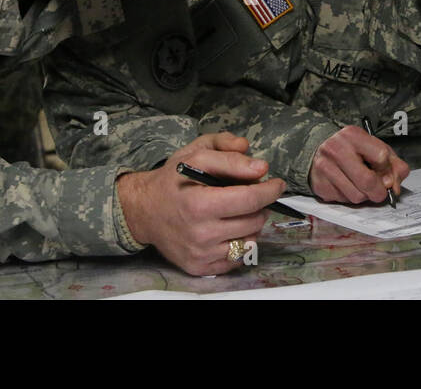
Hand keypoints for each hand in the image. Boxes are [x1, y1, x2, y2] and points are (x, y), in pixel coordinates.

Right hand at [116, 132, 285, 275]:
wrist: (144, 210)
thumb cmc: (172, 179)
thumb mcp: (197, 153)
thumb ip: (229, 154)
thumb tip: (260, 167)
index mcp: (199, 204)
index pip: (250, 200)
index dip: (269, 190)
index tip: (277, 183)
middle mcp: (200, 234)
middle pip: (254, 221)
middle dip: (259, 205)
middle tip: (250, 195)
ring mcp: (201, 254)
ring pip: (250, 241)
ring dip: (252, 224)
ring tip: (239, 212)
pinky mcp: (200, 268)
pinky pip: (237, 259)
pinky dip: (241, 243)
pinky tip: (230, 229)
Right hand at [309, 125, 409, 203]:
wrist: (318, 151)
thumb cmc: (352, 150)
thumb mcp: (375, 148)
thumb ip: (393, 165)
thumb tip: (394, 186)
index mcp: (354, 136)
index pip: (381, 156)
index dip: (388, 170)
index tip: (386, 173)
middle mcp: (337, 149)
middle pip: (368, 181)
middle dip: (379, 192)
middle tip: (380, 191)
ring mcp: (325, 167)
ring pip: (356, 196)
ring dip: (364, 196)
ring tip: (360, 186)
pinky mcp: (320, 184)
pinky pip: (343, 201)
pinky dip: (349, 198)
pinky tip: (347, 186)